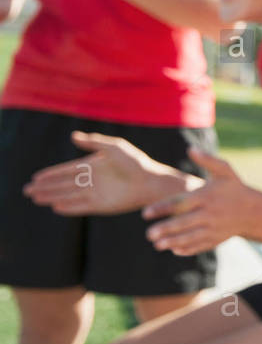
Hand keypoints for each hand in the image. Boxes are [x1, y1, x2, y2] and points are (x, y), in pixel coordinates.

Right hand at [24, 131, 171, 214]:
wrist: (151, 181)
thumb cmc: (136, 162)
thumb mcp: (114, 147)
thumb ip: (93, 142)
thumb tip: (73, 136)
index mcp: (94, 165)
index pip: (67, 170)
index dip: (51, 174)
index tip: (36, 176)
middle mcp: (92, 180)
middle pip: (63, 184)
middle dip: (46, 187)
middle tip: (28, 190)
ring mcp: (95, 193)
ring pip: (67, 195)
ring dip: (52, 196)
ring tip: (35, 198)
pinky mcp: (101, 205)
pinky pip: (80, 207)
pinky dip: (68, 207)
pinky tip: (55, 207)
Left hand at [143, 149, 255, 254]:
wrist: (256, 212)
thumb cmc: (236, 189)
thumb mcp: (225, 172)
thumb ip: (208, 161)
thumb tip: (190, 149)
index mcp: (206, 197)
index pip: (180, 203)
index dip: (161, 209)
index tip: (145, 214)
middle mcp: (209, 214)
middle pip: (183, 223)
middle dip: (165, 229)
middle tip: (148, 234)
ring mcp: (214, 229)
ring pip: (190, 237)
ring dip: (173, 242)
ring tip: (157, 245)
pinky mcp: (217, 239)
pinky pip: (201, 246)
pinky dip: (188, 249)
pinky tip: (175, 250)